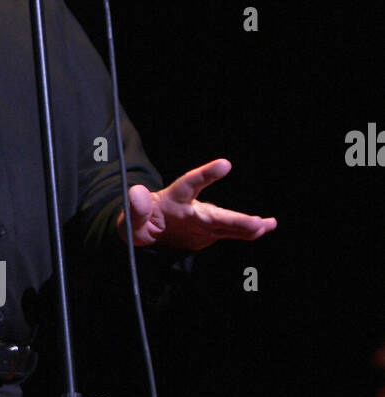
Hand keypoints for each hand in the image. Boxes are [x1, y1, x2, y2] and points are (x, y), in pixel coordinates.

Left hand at [116, 158, 276, 250]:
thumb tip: (136, 192)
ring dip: (246, 225)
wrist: (147, 231)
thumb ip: (134, 208)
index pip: (189, 184)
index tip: (225, 164)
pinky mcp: (209, 232)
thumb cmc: (137, 223)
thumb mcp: (129, 221)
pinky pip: (231, 232)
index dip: (207, 174)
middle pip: (215, 213)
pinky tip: (267, 227)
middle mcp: (193, 207)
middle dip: (235, 219)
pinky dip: (249, 232)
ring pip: (227, 223)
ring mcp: (203, 220)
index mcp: (173, 199)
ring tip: (267, 225)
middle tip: (254, 221)